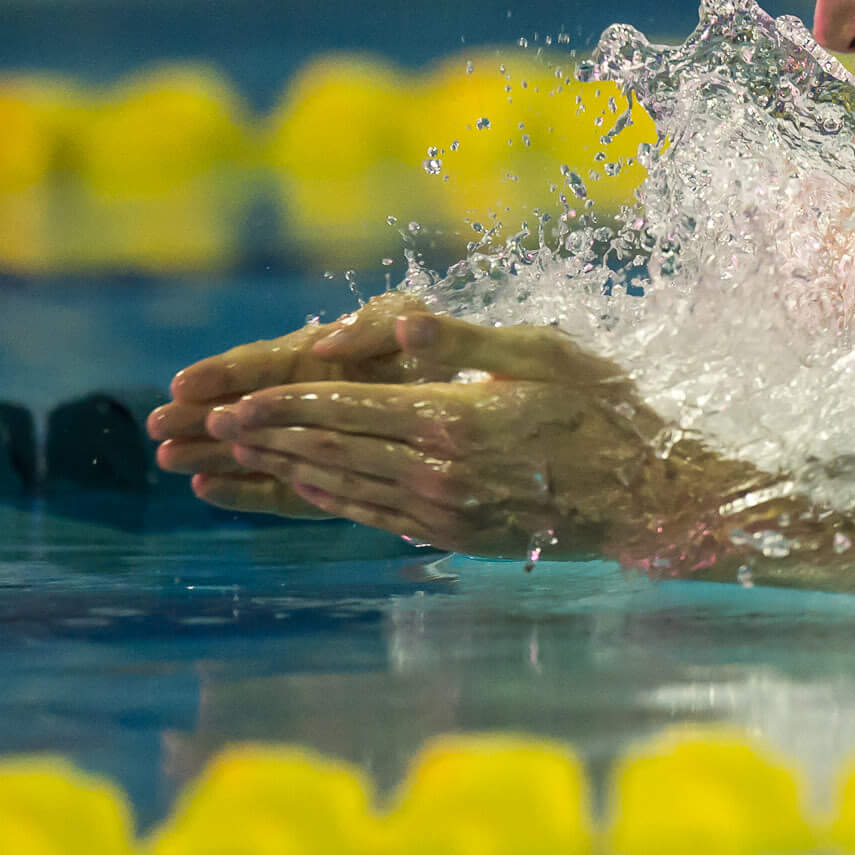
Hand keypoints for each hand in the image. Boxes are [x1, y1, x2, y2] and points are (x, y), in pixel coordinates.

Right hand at [149, 291, 439, 518]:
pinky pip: (283, 485)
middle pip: (246, 406)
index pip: (265, 364)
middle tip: (155, 426)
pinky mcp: (328, 475)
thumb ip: (374, 327)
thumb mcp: (406, 319)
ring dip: (209, 451)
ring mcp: (313, 438)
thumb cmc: (433, 342)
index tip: (184, 383)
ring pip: (254, 446)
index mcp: (318, 355)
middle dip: (199, 414)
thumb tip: (324, 344)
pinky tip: (205, 487)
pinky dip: (246, 487)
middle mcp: (306, 397)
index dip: (225, 374)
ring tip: (166, 457)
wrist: (469, 388)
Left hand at [197, 313, 726, 557]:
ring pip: (343, 486)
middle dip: (262, 437)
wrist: (648, 498)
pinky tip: (304, 487)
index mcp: (454, 419)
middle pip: (330, 451)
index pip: (346, 409)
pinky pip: (374, 515)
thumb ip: (465, 338)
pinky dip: (329, 498)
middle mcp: (438, 472)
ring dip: (282, 471)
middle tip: (205, 427)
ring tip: (232, 459)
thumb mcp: (545, 353)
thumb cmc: (606, 413)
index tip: (232, 399)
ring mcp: (444, 510)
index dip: (282, 404)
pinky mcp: (454, 533)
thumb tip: (396, 321)